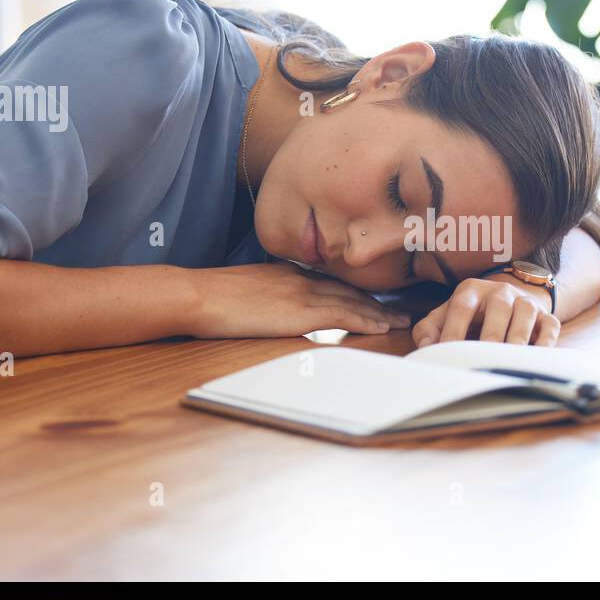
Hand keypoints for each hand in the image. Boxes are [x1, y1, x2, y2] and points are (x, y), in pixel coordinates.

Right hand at [186, 262, 411, 338]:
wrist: (199, 295)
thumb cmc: (212, 296)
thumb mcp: (246, 291)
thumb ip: (267, 296)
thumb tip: (275, 309)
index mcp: (288, 272)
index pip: (331, 282)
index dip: (356, 292)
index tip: (374, 300)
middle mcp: (301, 278)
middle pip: (349, 289)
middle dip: (376, 301)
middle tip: (400, 309)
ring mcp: (303, 293)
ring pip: (353, 300)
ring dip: (379, 312)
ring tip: (400, 321)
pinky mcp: (301, 310)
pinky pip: (343, 313)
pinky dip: (366, 320)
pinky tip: (381, 326)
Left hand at [411, 277, 558, 347]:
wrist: (505, 301)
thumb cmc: (470, 315)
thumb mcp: (445, 317)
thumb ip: (429, 331)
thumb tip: (426, 348)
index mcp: (471, 291)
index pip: (461, 308)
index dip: (453, 330)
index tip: (446, 353)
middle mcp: (500, 292)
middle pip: (497, 308)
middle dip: (490, 335)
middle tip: (482, 359)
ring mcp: (525, 302)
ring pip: (525, 313)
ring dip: (518, 337)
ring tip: (508, 361)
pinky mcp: (545, 316)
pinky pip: (550, 326)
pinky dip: (546, 342)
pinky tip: (535, 359)